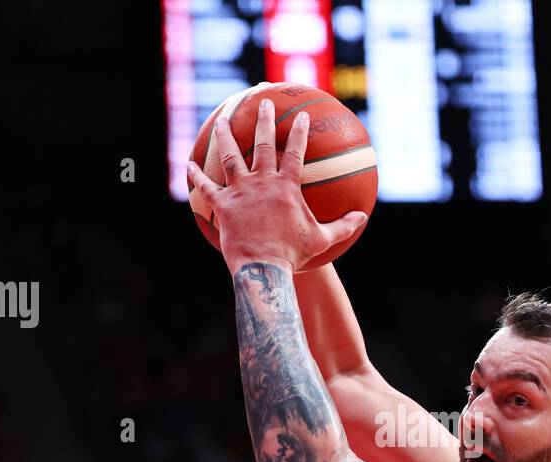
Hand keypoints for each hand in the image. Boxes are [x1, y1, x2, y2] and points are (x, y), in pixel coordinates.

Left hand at [187, 98, 367, 273]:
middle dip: (264, 121)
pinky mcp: (222, 205)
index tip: (302, 116)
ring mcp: (240, 192)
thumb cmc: (292, 255)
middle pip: (263, 144)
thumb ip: (343, 226)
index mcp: (287, 187)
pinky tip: (188, 162)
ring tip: (221, 120)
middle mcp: (262, 182)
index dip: (300, 132)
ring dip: (225, 136)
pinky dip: (196, 174)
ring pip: (231, 156)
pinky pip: (206, 186)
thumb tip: (363, 216)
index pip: (296, 152)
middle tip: (264, 103)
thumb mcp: (321, 240)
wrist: (263, 268)